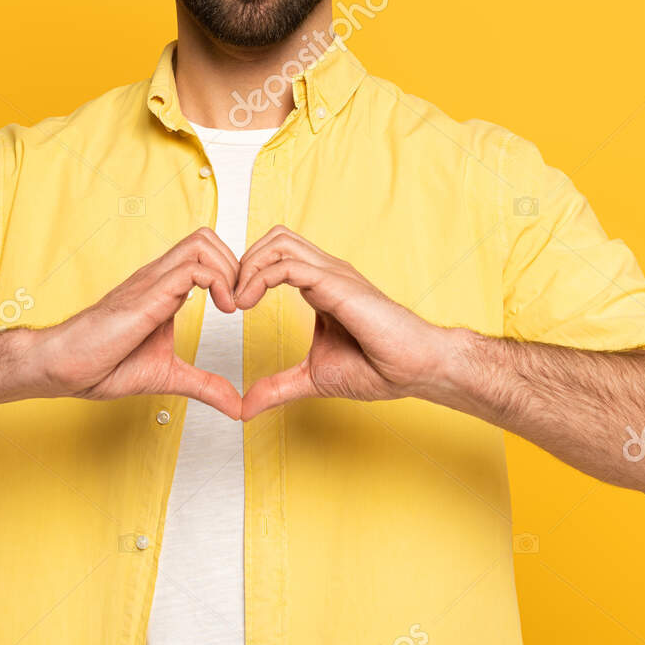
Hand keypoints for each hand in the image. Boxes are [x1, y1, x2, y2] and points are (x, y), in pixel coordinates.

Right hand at [28, 228, 244, 418]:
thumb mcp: (168, 376)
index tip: (239, 307)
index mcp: (163, 290)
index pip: (204, 255)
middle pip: (206, 237)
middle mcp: (158, 278)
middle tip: (241, 301)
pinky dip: (218, 283)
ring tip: (232, 306)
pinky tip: (222, 311)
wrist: (64, 366)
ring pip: (202, 243)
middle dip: (235, 264)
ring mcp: (152, 282)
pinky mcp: (148, 295)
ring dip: (229, 270)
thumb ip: (204, 385)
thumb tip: (234, 405)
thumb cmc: (102, 365)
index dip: (231, 273)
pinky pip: (192, 269)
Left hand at [233, 226, 456, 420]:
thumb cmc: (379, 368)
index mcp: (320, 285)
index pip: (275, 255)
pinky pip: (288, 265)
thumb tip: (245, 407)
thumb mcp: (313, 378)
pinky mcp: (337, 285)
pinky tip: (247, 304)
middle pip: (274, 237)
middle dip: (242, 261)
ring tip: (236, 300)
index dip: (247, 272)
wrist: (415, 370)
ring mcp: (333, 274)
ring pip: (278, 241)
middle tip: (228, 298)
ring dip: (247, 265)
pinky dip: (259, 278)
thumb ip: (278, 387)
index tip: (230, 305)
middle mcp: (326, 272)